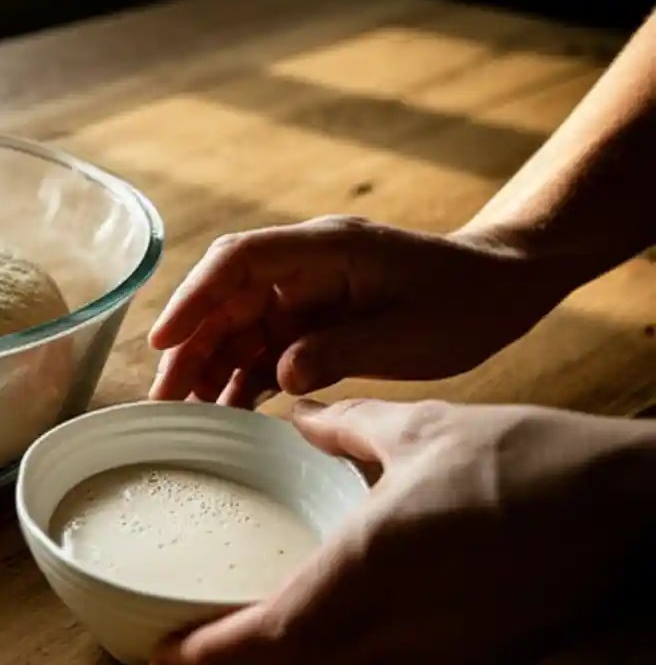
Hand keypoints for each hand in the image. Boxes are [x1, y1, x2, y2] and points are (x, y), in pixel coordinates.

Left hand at [132, 398, 654, 664]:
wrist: (634, 512)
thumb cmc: (532, 462)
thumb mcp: (423, 427)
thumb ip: (345, 427)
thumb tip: (301, 418)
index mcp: (374, 568)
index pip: (270, 639)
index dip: (207, 662)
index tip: (158, 658)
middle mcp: (397, 632)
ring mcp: (433, 662)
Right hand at [147, 217, 570, 406]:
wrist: (503, 289)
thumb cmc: (465, 299)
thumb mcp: (409, 332)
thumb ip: (341, 350)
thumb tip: (278, 375)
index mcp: (324, 249)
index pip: (237, 261)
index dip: (194, 298)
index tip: (164, 341)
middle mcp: (304, 267)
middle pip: (226, 301)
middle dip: (191, 348)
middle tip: (162, 400)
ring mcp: (306, 296)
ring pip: (238, 329)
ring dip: (210, 369)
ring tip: (184, 415)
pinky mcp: (314, 325)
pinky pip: (265, 351)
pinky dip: (244, 380)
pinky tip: (226, 413)